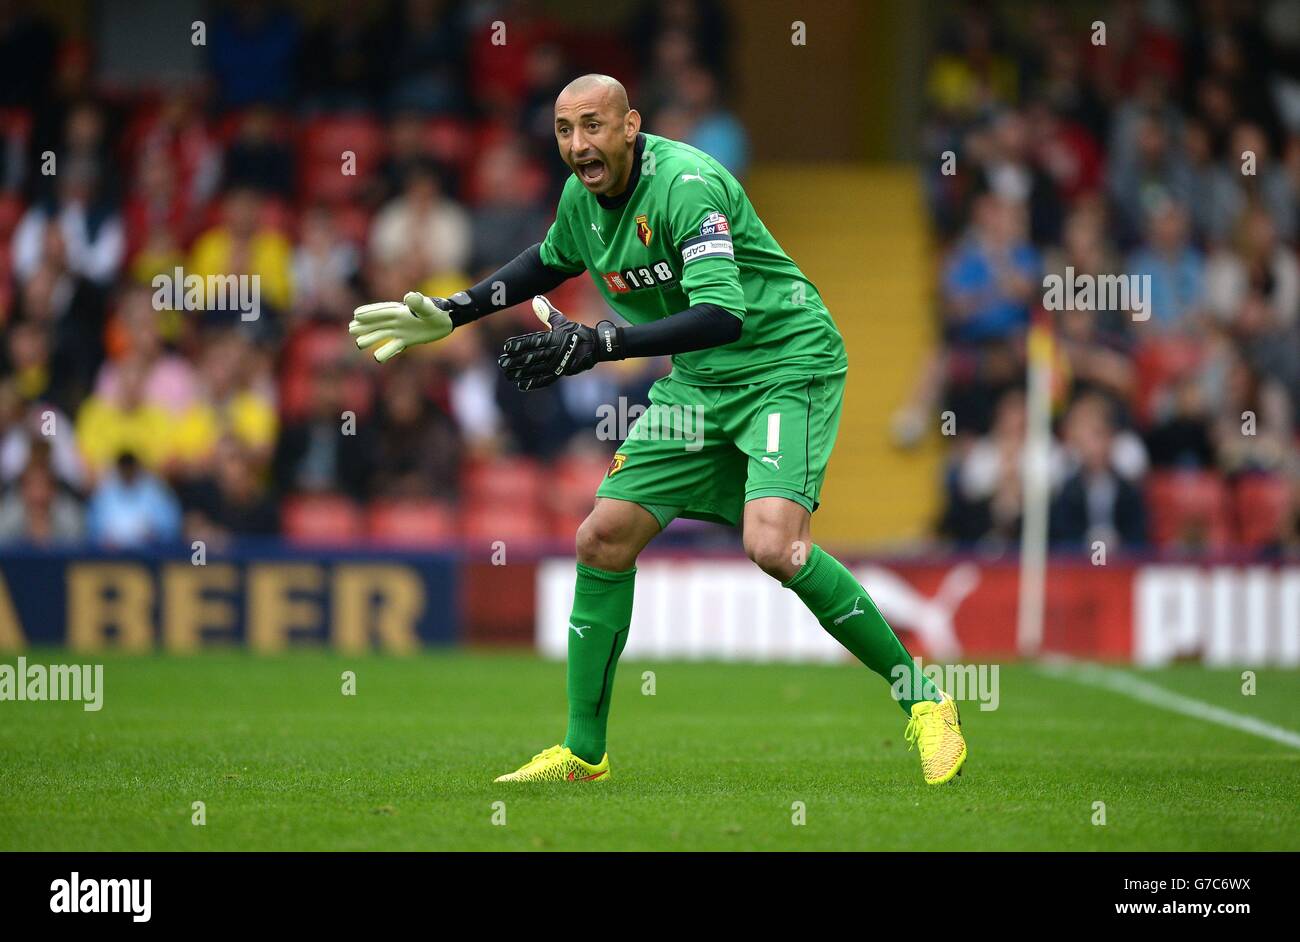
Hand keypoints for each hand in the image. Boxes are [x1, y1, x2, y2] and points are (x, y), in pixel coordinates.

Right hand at [349, 292, 453, 362]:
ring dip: (371, 338)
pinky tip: (377, 358)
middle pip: (378, 323)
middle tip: (351, 329)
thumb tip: (408, 296)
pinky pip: (394, 346)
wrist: (446, 320)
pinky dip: (386, 351)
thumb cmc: (438, 311)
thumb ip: (418, 303)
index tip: (356, 315)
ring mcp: (401, 330)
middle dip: (365, 326)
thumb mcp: (429, 307)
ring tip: (358, 343)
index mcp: (402, 310)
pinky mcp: (406, 339)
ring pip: (383, 334)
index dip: (370, 313)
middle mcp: (398, 319)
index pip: (383, 312)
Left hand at [497, 296, 622, 390]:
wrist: (598, 347)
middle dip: (515, 360)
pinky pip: (546, 379)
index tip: (506, 346)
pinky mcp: (563, 372)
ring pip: (536, 369)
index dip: (519, 344)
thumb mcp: (563, 321)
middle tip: (501, 362)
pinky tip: (521, 385)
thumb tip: (537, 298)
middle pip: (532, 357)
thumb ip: (548, 312)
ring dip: (521, 372)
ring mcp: (559, 363)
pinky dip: (534, 383)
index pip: (533, 341)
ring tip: (507, 374)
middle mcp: (556, 351)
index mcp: (554, 337)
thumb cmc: (578, 333)